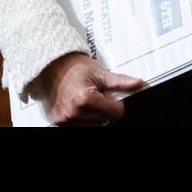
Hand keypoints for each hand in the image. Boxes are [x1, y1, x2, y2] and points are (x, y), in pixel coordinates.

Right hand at [32, 52, 146, 125]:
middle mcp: (74, 112)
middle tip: (97, 95)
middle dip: (105, 109)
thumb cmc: (75, 67)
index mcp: (85, 99)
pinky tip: (79, 106)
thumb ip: (121, 82)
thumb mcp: (101, 73)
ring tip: (87, 99)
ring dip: (94, 115)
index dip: (117, 104)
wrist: (53, 65)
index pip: (116, 113)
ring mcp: (65, 119)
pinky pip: (79, 126)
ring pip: (93, 125)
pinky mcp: (59, 122)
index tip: (112, 97)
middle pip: (105, 121)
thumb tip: (139, 84)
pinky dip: (82, 118)